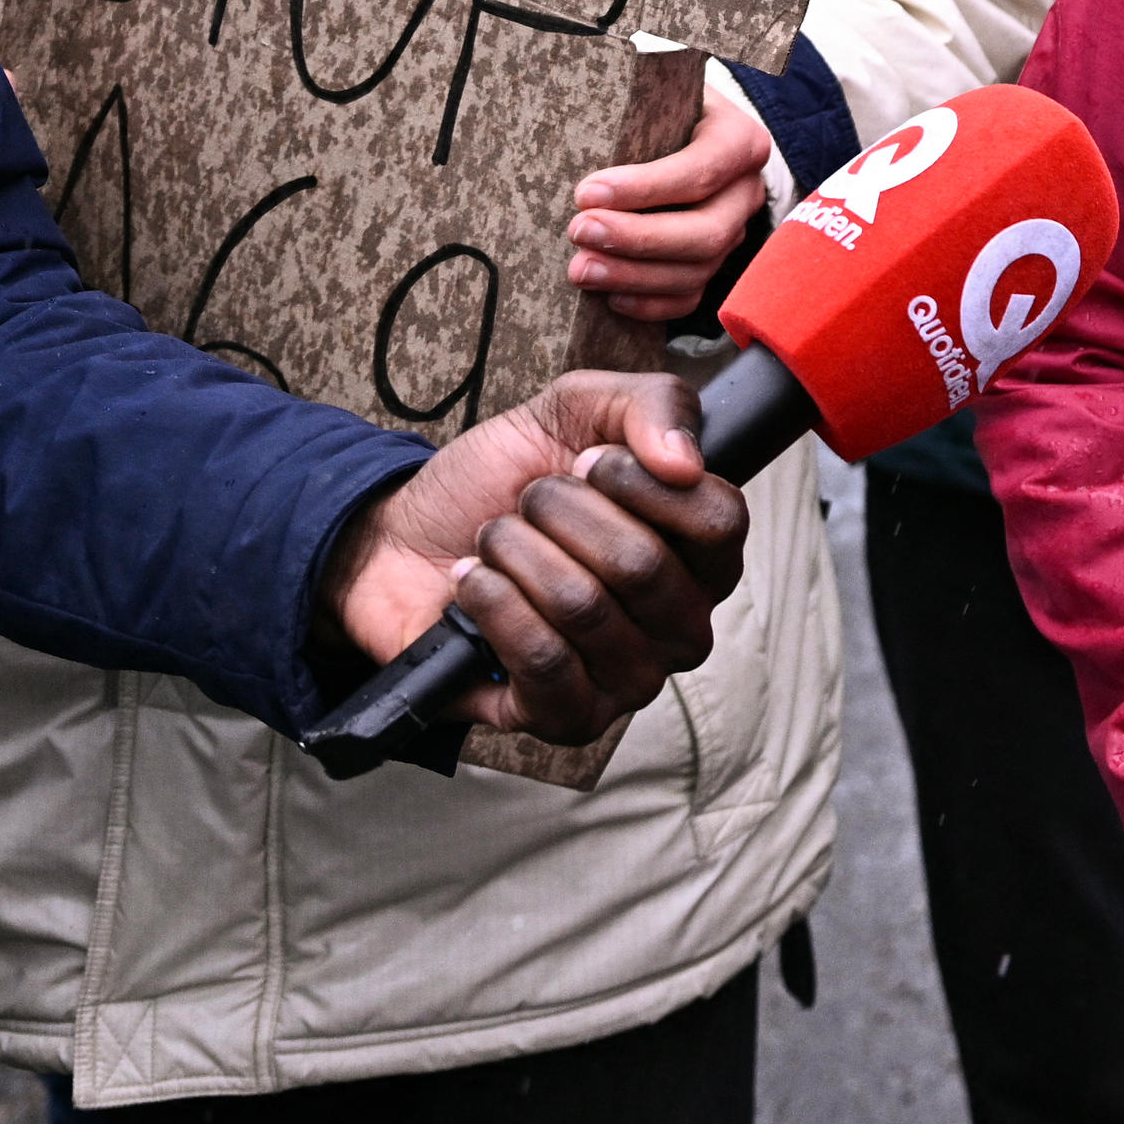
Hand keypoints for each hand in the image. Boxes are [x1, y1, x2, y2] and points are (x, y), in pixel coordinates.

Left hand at [319, 373, 747, 743]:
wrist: (404, 538)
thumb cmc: (500, 484)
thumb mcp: (575, 410)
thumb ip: (652, 405)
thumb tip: (686, 462)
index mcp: (699, 555)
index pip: (720, 522)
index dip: (639, 480)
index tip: (588, 462)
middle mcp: (679, 624)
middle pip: (642, 564)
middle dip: (557, 511)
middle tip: (528, 505)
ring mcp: (629, 678)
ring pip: (583, 608)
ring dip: (515, 553)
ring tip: (495, 545)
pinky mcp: (568, 717)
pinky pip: (545, 661)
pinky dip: (493, 605)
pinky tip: (474, 588)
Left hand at [568, 94, 778, 326]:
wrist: (679, 126)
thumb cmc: (657, 105)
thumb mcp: (656, 90)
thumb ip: (633, 98)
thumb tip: (579, 106)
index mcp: (739, 139)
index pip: (700, 171)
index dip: (644, 189)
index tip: (585, 193)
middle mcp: (746, 190)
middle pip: (707, 232)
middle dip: (637, 239)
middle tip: (578, 232)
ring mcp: (735, 230)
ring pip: (697, 271)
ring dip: (634, 277)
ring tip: (580, 270)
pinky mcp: (715, 262)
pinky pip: (691, 298)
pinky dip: (650, 304)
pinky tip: (609, 298)